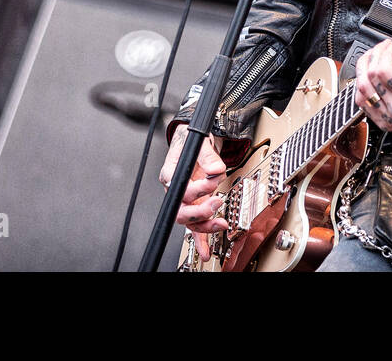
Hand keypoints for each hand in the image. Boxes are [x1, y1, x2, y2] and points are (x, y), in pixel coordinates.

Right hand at [160, 127, 228, 262]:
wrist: (193, 143)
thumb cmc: (190, 142)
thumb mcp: (198, 141)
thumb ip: (207, 155)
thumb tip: (216, 168)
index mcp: (171, 173)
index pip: (178, 186)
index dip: (196, 186)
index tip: (214, 178)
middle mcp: (175, 190)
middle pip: (181, 210)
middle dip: (200, 210)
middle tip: (216, 200)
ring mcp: (185, 200)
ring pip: (188, 221)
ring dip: (204, 225)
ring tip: (220, 224)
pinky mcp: (195, 205)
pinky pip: (195, 226)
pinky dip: (201, 239)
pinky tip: (206, 250)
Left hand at [354, 37, 391, 132]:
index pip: (384, 72)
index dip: (384, 53)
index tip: (391, 46)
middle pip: (369, 78)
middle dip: (374, 56)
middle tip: (384, 48)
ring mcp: (389, 119)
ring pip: (361, 90)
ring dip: (363, 69)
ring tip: (374, 58)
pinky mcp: (383, 122)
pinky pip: (362, 102)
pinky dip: (362, 86)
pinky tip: (370, 76)